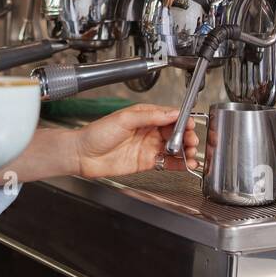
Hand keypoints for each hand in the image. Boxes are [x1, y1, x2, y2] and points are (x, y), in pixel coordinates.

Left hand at [71, 104, 197, 178]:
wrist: (83, 155)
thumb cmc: (97, 133)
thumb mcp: (124, 119)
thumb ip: (149, 116)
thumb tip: (171, 112)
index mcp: (144, 115)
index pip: (169, 116)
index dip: (182, 120)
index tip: (191, 124)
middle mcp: (148, 130)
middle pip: (175, 132)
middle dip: (187, 136)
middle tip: (192, 141)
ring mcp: (148, 146)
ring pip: (174, 148)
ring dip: (186, 150)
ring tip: (192, 154)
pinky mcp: (147, 162)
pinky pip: (167, 162)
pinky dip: (179, 164)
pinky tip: (187, 164)